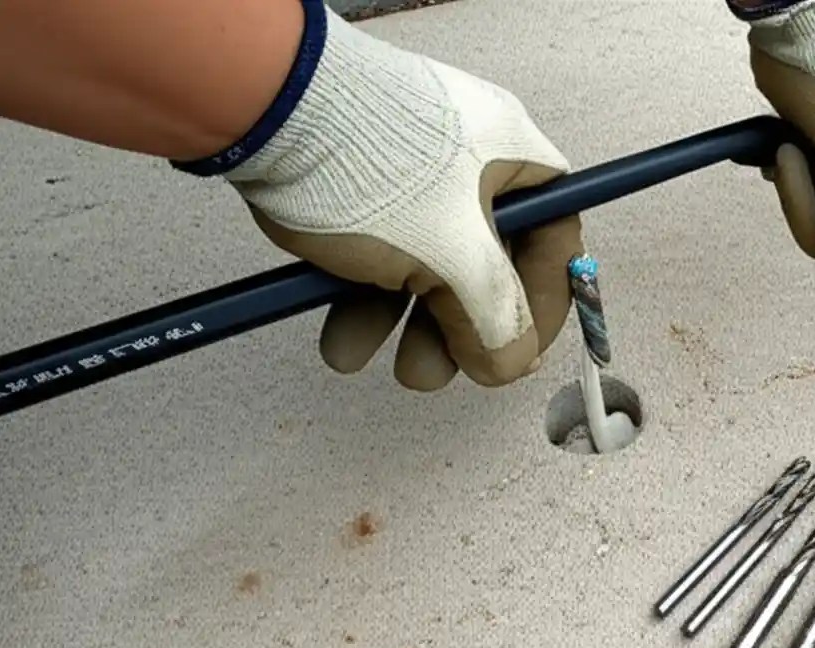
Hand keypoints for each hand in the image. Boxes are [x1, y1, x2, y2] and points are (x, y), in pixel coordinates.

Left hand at [224, 8, 581, 390]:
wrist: (257, 109)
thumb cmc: (375, 173)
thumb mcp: (451, 257)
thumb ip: (494, 319)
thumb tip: (510, 365)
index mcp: (512, 157)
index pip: (557, 236)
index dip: (547, 303)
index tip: (518, 352)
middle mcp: (468, 160)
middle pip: (485, 263)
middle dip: (455, 330)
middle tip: (431, 371)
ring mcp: (409, 170)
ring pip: (424, 265)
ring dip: (399, 325)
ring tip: (359, 360)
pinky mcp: (355, 180)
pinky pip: (376, 250)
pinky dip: (360, 298)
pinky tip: (337, 340)